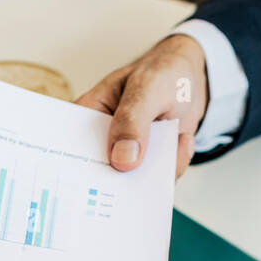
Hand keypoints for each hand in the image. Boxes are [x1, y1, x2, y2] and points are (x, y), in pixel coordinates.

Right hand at [75, 34, 208, 178]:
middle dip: (113, 186)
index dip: (72, 169)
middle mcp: (102, 141)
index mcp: (87, 116)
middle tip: (131, 185)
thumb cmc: (161, 74)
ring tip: (175, 144)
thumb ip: (133, 120)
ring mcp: (125, 157)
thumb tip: (122, 160)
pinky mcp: (147, 167)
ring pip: (130, 185)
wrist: (191, 80)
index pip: (70, 147)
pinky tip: (183, 139)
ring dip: (153, 175)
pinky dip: (174, 165)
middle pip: (96, 175)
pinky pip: (157, 182)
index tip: (82, 185)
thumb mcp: (148, 87)